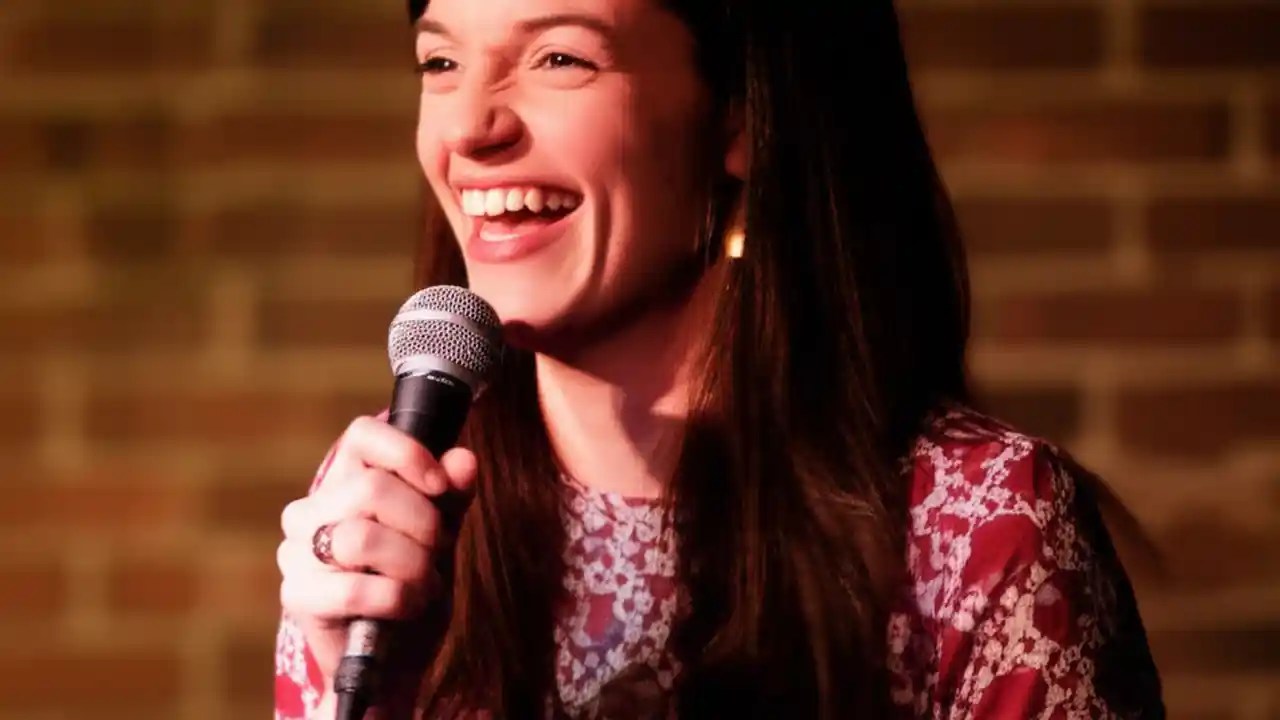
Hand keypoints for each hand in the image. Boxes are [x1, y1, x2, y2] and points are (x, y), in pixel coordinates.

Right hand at [277, 415, 477, 689]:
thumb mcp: (442, 534)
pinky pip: (354, 588)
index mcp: (344, 482)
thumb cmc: (415, 585)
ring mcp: (296, 553)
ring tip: (424, 584)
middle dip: (423, 525)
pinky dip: (396, 598)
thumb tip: (463, 460)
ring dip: (412, 565)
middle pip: (372, 489)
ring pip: (362, 537)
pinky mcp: (297, 597)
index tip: (440, 485)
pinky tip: (407, 607)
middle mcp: (310, 510)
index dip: (407, 453)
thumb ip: (451, 495)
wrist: (399, 659)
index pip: (362, 435)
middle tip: (436, 553)